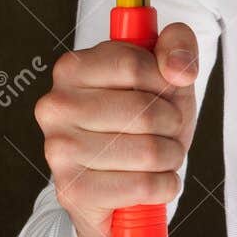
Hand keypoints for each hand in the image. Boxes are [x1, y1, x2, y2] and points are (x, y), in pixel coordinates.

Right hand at [34, 23, 199, 236]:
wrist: (122, 183)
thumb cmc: (143, 121)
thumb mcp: (165, 77)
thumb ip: (177, 47)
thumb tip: (179, 68)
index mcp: (72, 69)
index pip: (134, 64)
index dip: (164, 82)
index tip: (164, 92)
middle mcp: (56, 107)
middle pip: (146, 112)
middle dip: (173, 125)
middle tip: (165, 131)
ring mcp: (60, 150)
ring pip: (149, 151)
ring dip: (171, 157)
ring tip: (159, 157)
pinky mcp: (73, 190)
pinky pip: (143, 186)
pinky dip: (164, 186)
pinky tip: (153, 181)